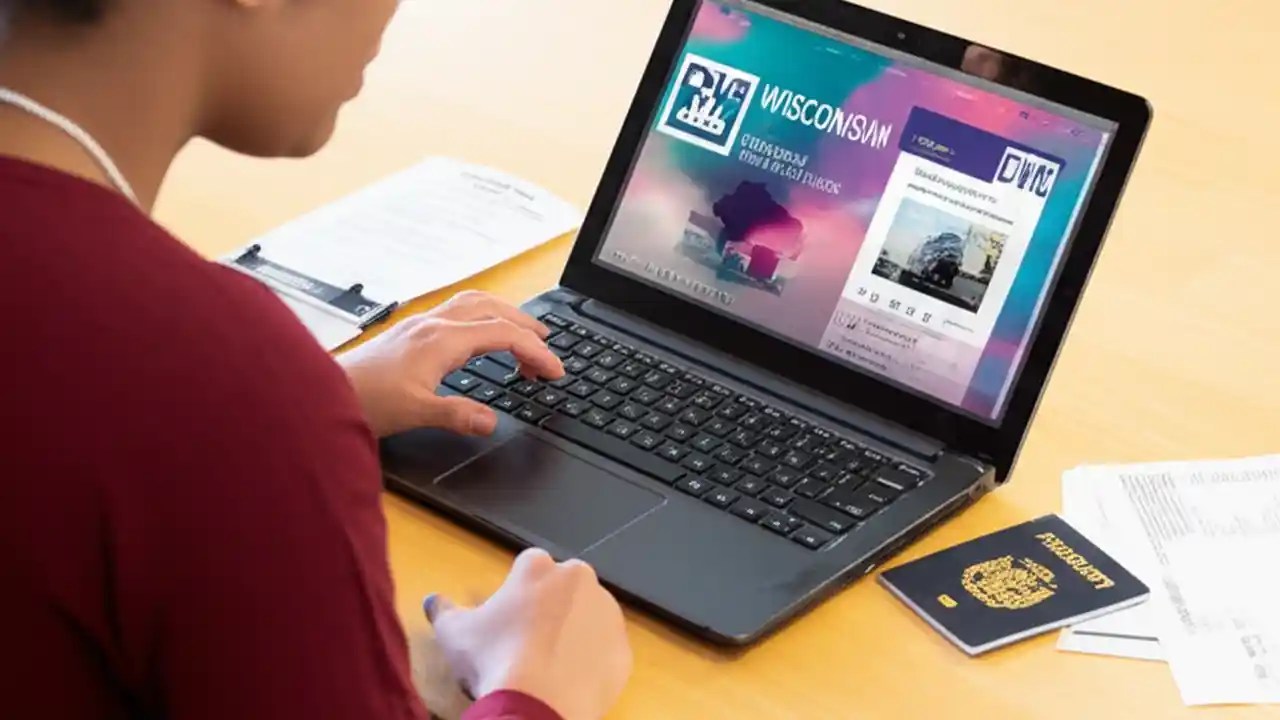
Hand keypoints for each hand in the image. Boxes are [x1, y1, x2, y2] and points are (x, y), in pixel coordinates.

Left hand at [337, 291, 563, 436]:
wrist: (318, 390)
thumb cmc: (363, 401)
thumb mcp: (415, 413)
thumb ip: (457, 415)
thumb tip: (491, 420)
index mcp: (441, 340)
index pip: (503, 334)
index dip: (535, 351)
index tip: (554, 371)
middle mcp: (433, 325)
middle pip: (494, 310)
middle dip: (527, 326)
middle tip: (548, 349)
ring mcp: (421, 324)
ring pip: (475, 303)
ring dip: (505, 314)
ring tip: (523, 334)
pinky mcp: (411, 331)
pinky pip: (458, 310)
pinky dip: (483, 316)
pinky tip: (479, 335)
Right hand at [425, 549, 632, 719]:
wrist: (539, 706)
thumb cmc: (493, 659)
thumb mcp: (455, 634)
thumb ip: (444, 611)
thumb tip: (432, 600)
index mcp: (538, 568)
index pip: (529, 564)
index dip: (517, 589)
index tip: (508, 616)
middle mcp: (579, 580)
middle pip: (564, 586)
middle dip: (551, 605)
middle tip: (529, 640)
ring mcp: (607, 614)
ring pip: (589, 616)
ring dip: (575, 630)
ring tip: (550, 664)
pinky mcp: (623, 649)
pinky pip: (605, 650)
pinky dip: (592, 661)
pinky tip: (570, 681)